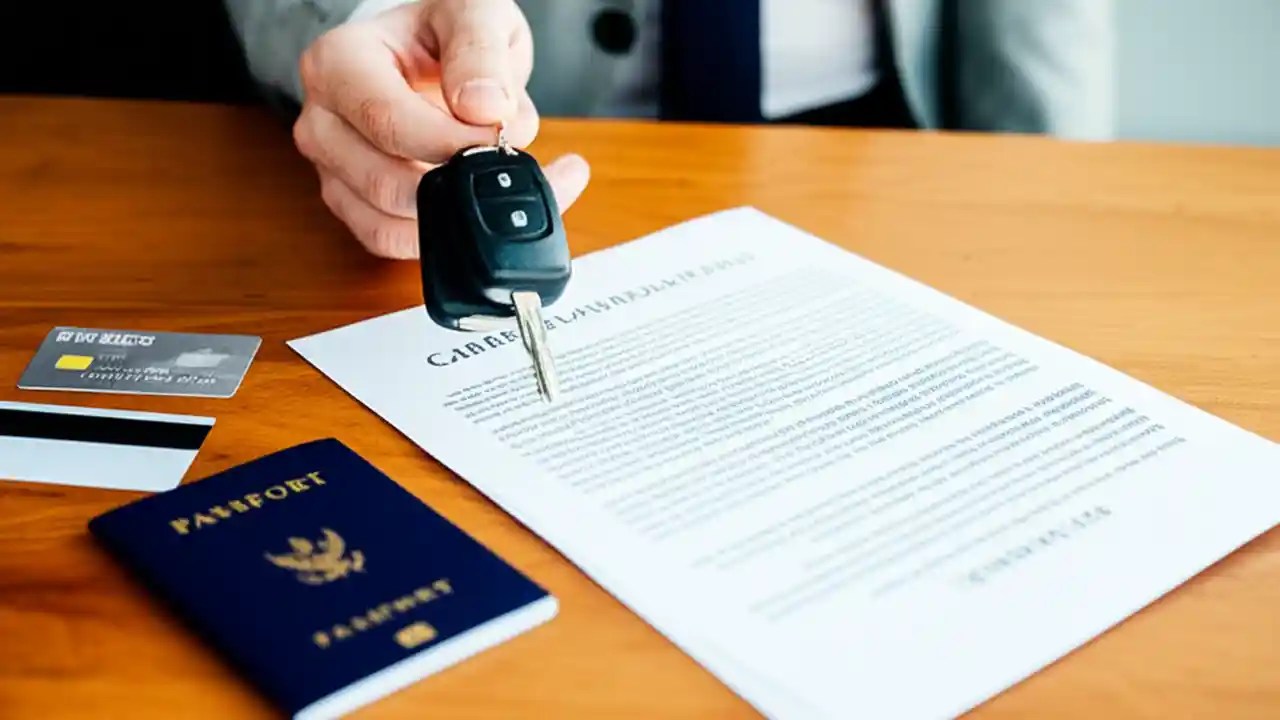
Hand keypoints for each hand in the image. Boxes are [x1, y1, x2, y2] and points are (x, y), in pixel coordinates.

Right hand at [292, 0, 589, 257]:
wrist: (433, 51)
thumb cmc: (443, 29)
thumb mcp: (472, 13)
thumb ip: (480, 52)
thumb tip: (485, 109)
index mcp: (338, 65)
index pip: (388, 124)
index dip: (449, 144)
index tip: (496, 141)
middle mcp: (324, 123)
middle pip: (386, 184)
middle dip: (460, 183)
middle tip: (512, 162)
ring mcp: (336, 171)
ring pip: (391, 225)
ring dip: (462, 217)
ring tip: (519, 181)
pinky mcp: (358, 207)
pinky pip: (399, 243)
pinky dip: (452, 236)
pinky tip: (490, 205)